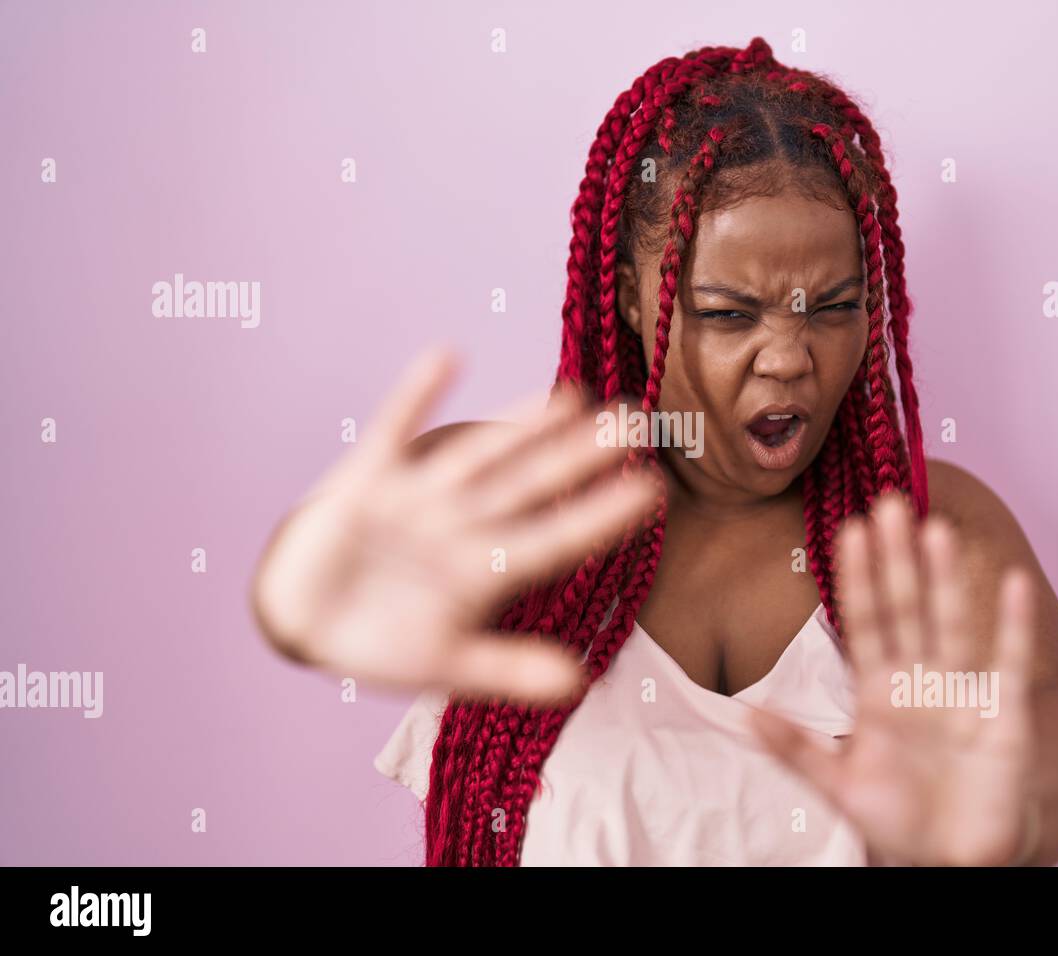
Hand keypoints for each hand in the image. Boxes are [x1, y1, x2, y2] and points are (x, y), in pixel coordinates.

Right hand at [251, 347, 657, 703]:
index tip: (651, 490)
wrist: (302, 619)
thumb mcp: (442, 665)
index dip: (600, 516)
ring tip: (570, 397)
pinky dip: (416, 395)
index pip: (556, 539)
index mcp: (486, 570)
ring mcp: (419, 498)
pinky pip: (395, 430)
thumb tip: (579, 683)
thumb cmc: (380, 643)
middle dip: (580, 454)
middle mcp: (463, 525)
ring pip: (480, 454)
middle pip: (531, 484)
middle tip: (637, 420)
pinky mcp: (369, 479)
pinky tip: (447, 357)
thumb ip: (506, 668)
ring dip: (520, 424)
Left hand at [748, 491, 1038, 865]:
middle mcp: (919, 678)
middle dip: (895, 557)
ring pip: (950, 621)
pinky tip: (1013, 582)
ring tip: (935, 528)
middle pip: (905, 606)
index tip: (847, 529)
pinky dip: (1012, 625)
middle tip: (888, 501)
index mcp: (878, 689)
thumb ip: (795, 749)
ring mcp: (960, 691)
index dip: (856, 576)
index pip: (864, 619)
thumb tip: (744, 714)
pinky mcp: (1002, 713)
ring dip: (943, 577)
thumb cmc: (898, 819)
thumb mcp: (838, 784)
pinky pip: (1009, 662)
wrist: (954, 860)